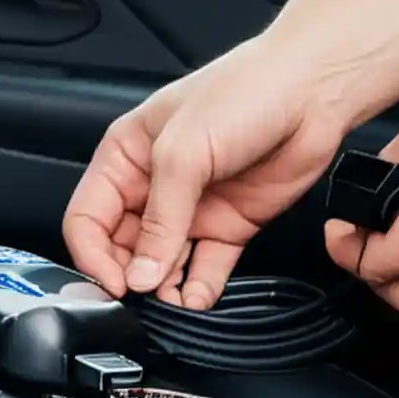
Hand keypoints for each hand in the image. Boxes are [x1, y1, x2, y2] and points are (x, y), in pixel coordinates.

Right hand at [63, 34, 350, 308]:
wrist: (311, 91)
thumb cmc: (244, 92)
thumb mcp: (183, 151)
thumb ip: (161, 217)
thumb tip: (141, 272)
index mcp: (126, 156)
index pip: (87, 217)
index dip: (92, 254)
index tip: (113, 282)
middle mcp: (154, 185)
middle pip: (120, 247)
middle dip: (127, 277)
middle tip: (138, 300)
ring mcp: (192, 208)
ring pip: (161, 265)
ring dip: (162, 291)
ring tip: (169, 306)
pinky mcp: (229, 226)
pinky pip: (204, 269)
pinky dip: (198, 291)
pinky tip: (197, 301)